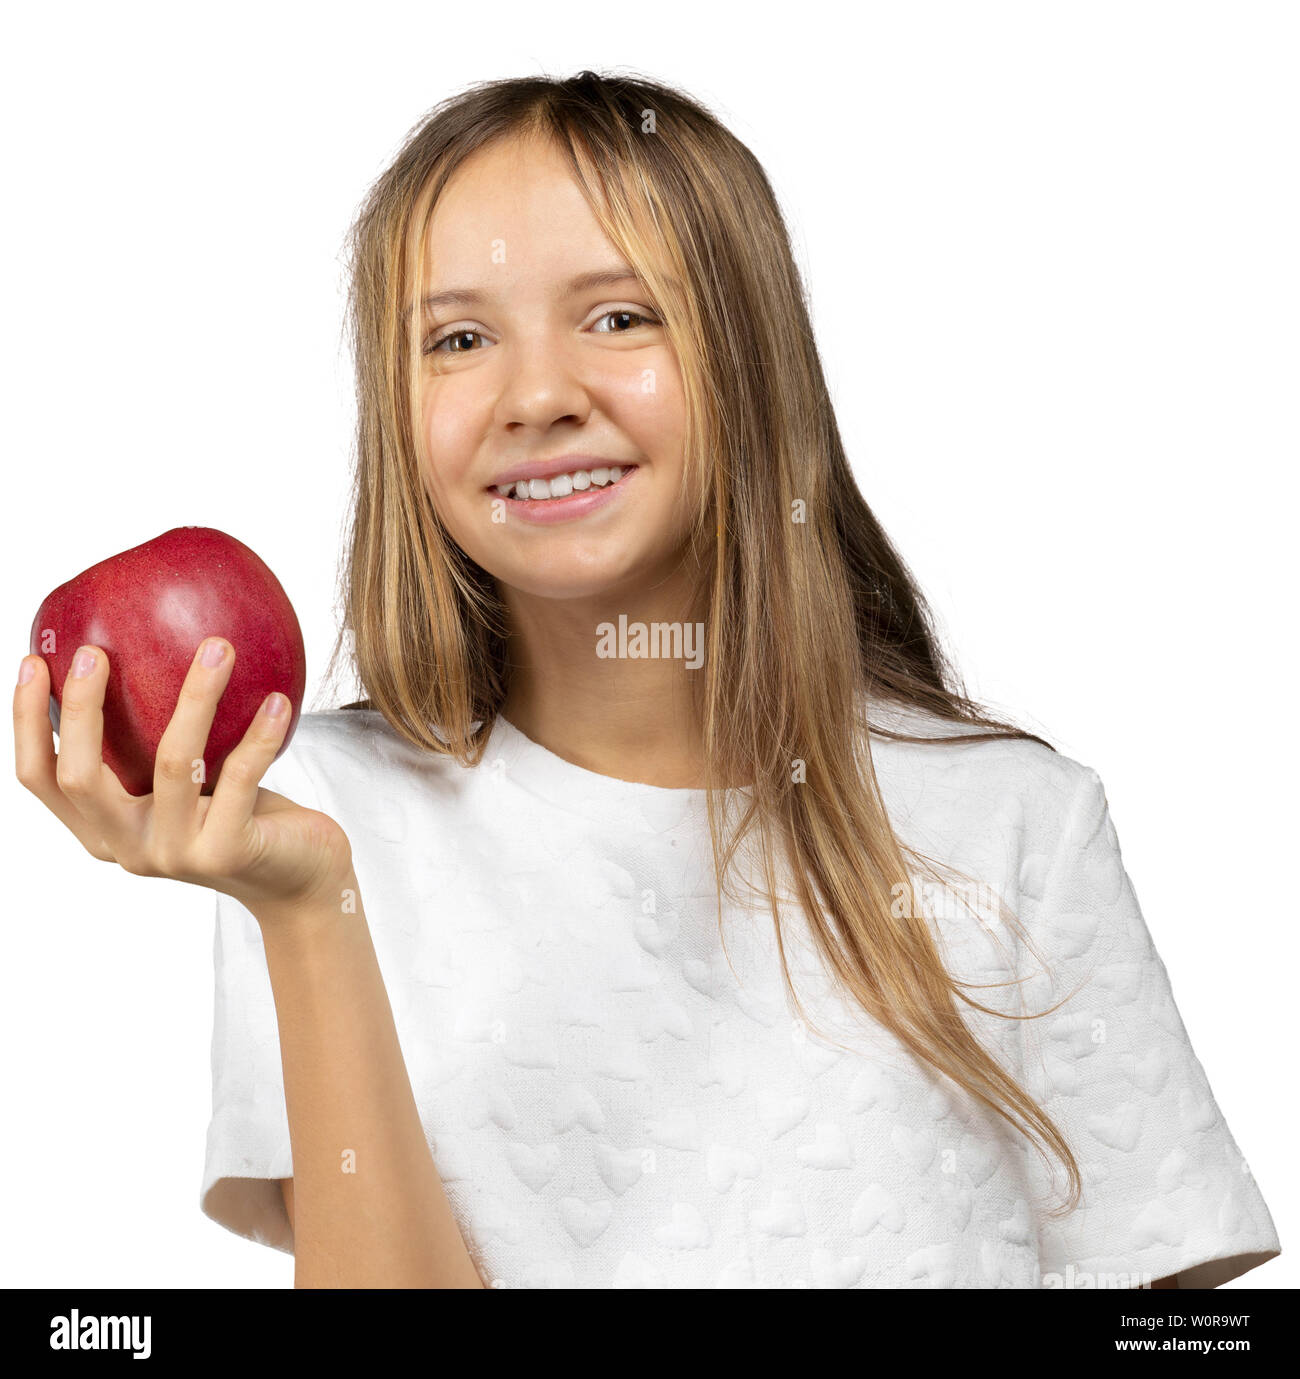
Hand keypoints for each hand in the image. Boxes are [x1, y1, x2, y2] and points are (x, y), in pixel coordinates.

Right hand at [14, 637, 353, 918]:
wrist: (298, 880)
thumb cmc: (244, 816)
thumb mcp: (191, 781)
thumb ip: (156, 740)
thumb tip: (143, 645)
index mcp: (105, 830)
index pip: (42, 779)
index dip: (25, 723)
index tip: (32, 661)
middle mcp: (130, 847)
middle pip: (80, 776)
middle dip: (80, 709)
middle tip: (95, 651)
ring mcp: (175, 855)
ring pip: (171, 762)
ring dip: (196, 696)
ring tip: (219, 648)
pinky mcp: (226, 852)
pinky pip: (240, 777)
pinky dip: (260, 734)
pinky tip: (279, 699)